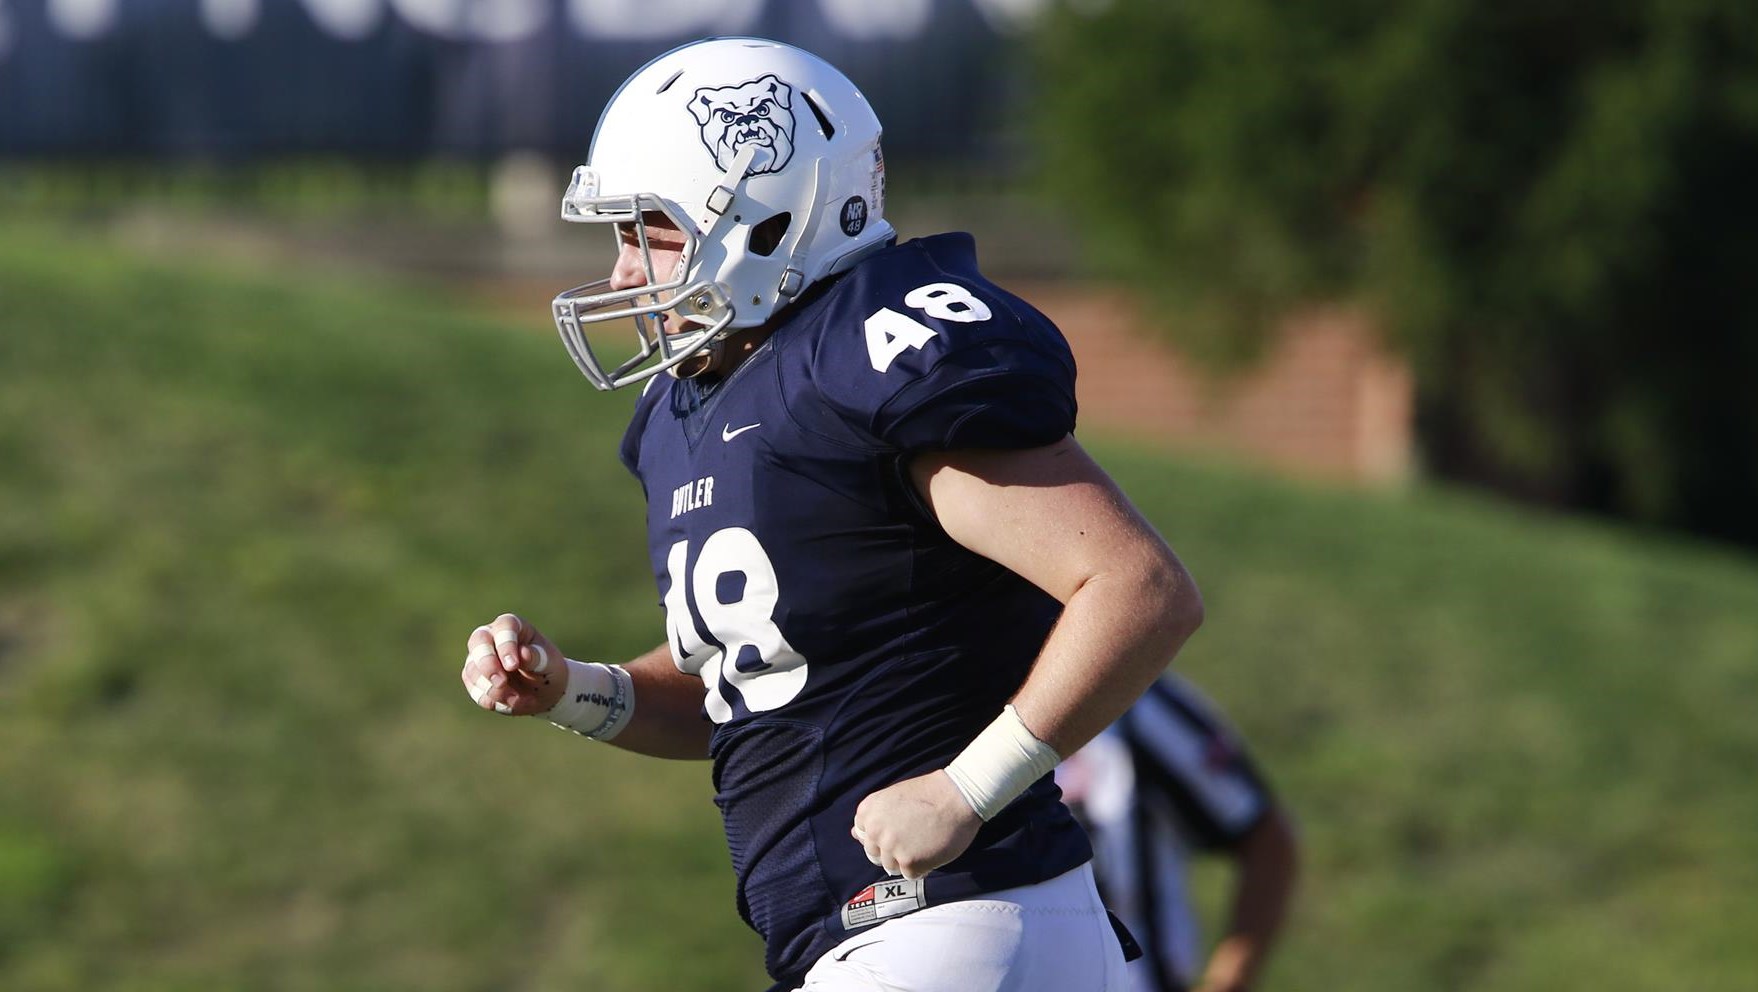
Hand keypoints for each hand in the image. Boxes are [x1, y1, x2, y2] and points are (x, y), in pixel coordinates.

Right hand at [459, 613, 566, 716]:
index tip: (513, 666)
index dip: (505, 646)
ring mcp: (478, 657)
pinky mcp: (473, 679)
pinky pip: (476, 691)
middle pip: (478, 642)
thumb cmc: (548, 669)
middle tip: (501, 683)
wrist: (544, 691)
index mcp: (513, 626)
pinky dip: (495, 701)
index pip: (504, 627)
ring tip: (521, 699)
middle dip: (488, 665)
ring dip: (496, 690)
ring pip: (474, 672)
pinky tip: (514, 702)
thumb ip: (537, 657)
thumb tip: (523, 653)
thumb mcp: (550, 663)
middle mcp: (490, 637)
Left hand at [850, 770, 982, 879]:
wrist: (958, 796)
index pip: (865, 838)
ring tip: (924, 842)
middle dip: (893, 851)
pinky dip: (922, 867)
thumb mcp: (893, 797)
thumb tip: (855, 834)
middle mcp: (875, 830)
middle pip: (876, 855)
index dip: (883, 837)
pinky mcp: (909, 862)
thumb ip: (874, 817)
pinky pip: (910, 875)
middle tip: (914, 838)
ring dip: (907, 860)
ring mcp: (891, 847)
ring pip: (892, 867)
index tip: (899, 831)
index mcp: (868, 812)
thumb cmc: (930, 793)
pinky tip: (932, 850)